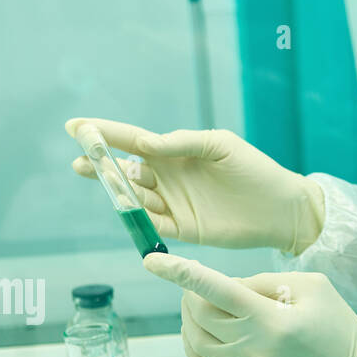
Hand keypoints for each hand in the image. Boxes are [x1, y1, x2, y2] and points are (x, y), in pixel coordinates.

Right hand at [66, 118, 324, 253]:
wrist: (281, 208)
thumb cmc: (254, 169)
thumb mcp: (219, 146)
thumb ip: (182, 143)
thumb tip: (145, 142)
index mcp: (175, 151)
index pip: (132, 141)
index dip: (104, 134)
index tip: (76, 127)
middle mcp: (169, 177)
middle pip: (126, 171)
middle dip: (101, 166)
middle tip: (79, 162)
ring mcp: (174, 204)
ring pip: (136, 198)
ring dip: (118, 192)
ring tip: (103, 182)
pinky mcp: (184, 230)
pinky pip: (154, 225)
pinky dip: (138, 220)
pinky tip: (125, 211)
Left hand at [143, 255, 356, 356]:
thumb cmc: (338, 323)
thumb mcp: (311, 286)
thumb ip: (263, 282)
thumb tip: (223, 286)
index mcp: (271, 317)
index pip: (215, 290)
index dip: (180, 272)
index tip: (152, 260)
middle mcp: (255, 348)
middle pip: (199, 316)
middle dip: (188, 296)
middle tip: (194, 289)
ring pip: (197, 344)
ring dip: (189, 324)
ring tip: (198, 312)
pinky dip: (195, 352)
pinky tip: (200, 340)